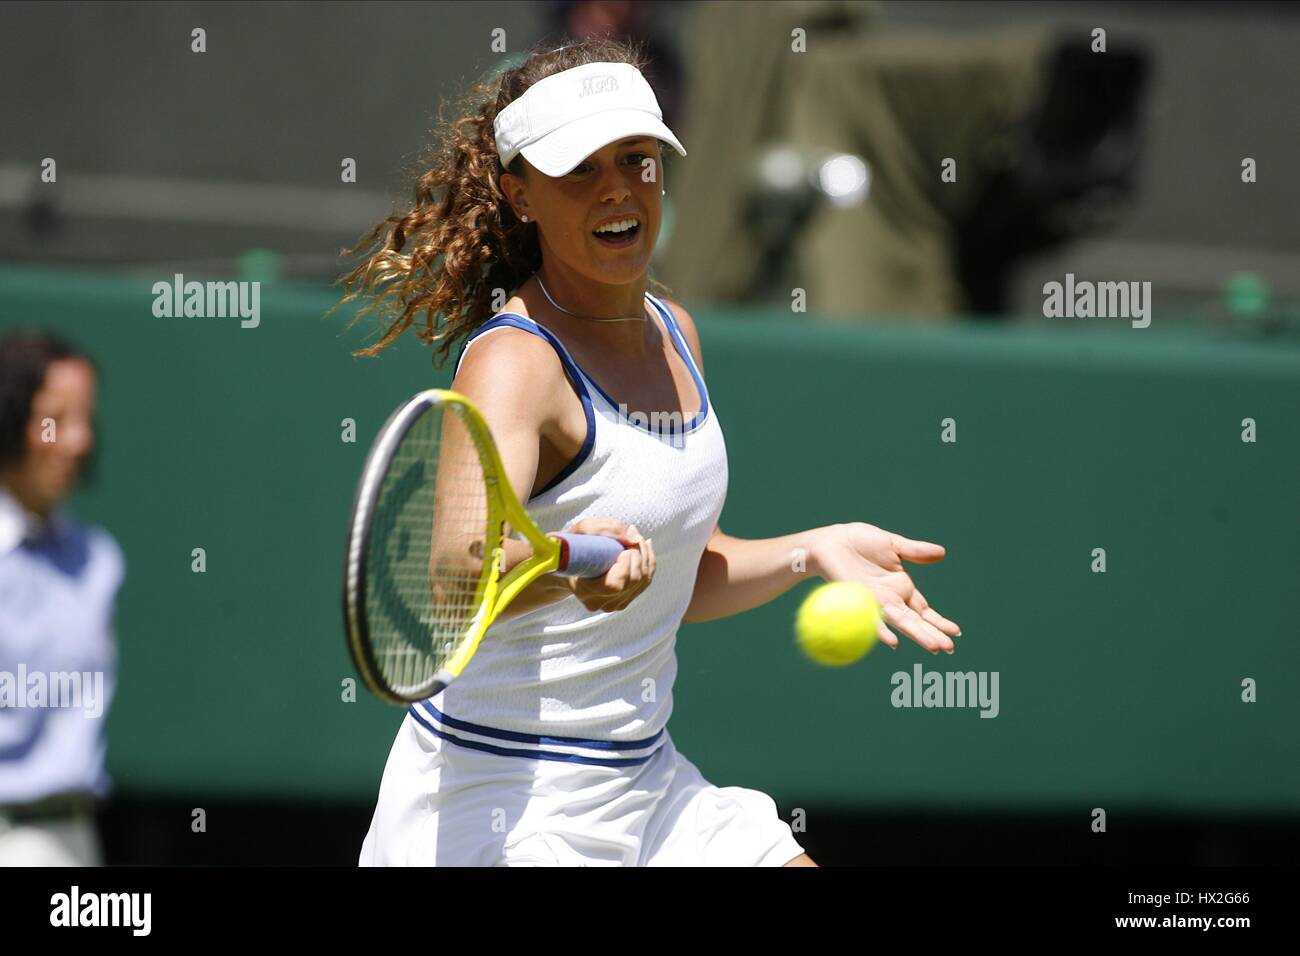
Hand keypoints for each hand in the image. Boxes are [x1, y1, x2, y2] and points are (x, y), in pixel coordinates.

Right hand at [564, 518, 655, 611]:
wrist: (565, 564)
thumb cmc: (572, 545)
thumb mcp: (582, 531)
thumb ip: (605, 530)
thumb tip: (634, 538)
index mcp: (584, 590)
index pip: (616, 584)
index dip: (626, 564)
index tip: (623, 545)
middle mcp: (600, 603)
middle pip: (634, 581)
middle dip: (639, 553)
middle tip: (633, 532)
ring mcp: (613, 605)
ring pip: (643, 581)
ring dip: (645, 555)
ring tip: (638, 537)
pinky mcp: (624, 600)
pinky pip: (645, 582)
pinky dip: (648, 562)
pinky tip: (645, 547)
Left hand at [812, 522, 960, 653]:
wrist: (831, 542)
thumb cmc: (860, 541)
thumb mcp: (892, 544)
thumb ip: (915, 551)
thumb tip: (942, 553)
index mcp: (902, 586)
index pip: (924, 610)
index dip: (939, 621)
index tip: (956, 633)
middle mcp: (891, 598)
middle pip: (916, 620)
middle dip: (932, 634)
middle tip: (949, 649)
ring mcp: (876, 602)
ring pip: (901, 622)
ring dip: (917, 635)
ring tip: (934, 647)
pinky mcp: (860, 601)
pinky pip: (873, 619)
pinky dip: (883, 630)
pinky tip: (893, 641)